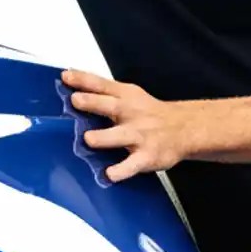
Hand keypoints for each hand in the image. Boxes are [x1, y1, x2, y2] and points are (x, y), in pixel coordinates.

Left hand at [62, 69, 192, 182]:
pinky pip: (132, 165)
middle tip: (76, 101)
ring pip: (120, 136)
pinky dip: (121, 170)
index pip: (102, 84)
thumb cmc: (148, 112)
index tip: (66, 77)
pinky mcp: (147, 157)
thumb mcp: (128, 94)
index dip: (83, 80)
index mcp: (125, 96)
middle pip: (111, 106)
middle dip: (93, 102)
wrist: (184, 129)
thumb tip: (70, 78)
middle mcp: (132, 114)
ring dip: (103, 137)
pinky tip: (109, 174)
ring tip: (89, 139)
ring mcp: (140, 136)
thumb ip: (101, 89)